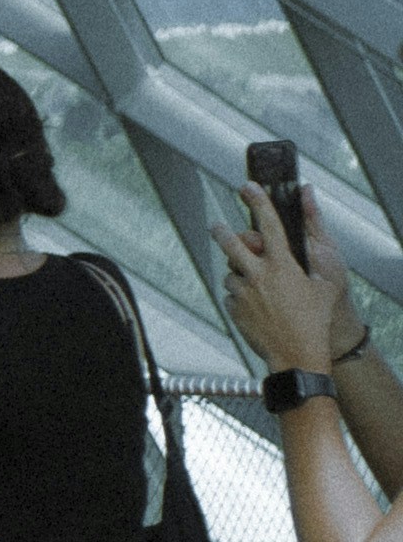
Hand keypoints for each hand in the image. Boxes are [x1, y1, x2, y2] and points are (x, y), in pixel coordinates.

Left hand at [232, 189, 355, 375]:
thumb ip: (313, 264)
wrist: (297, 355)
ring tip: (258, 291)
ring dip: (240, 275)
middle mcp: (259, 274)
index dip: (258, 202)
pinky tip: (257, 310)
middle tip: (217, 225)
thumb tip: (309, 246)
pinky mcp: (233, 308)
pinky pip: (232, 295)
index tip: (247, 186)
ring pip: (231, 272)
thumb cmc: (315, 322)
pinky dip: (240, 297)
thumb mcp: (325, 289)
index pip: (270, 225)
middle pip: (231, 242)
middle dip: (221, 230)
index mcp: (283, 265)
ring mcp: (243, 291)